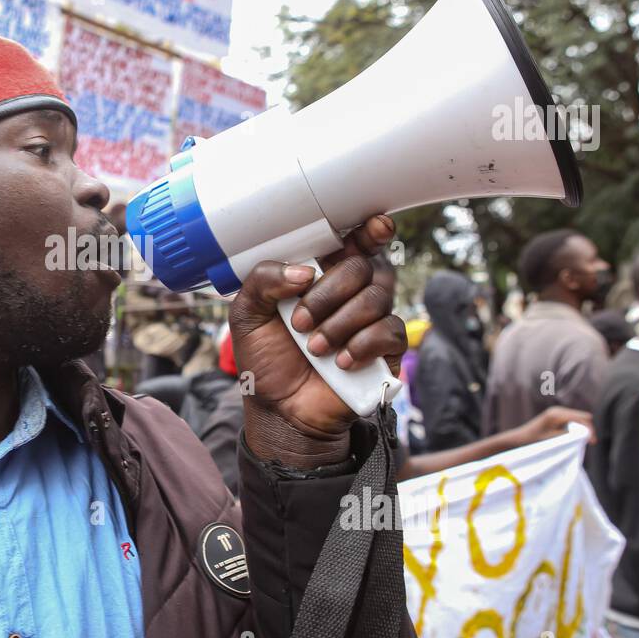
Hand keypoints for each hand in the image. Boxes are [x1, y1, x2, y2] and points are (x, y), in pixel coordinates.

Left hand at [230, 215, 404, 466]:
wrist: (279, 410)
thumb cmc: (266, 358)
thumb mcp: (247, 314)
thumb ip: (262, 280)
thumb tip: (303, 272)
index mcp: (321, 274)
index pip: (353, 240)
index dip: (369, 229)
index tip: (374, 227)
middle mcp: (352, 291)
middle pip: (364, 266)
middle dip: (329, 294)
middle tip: (301, 322)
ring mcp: (372, 319)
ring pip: (377, 297)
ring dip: (340, 322)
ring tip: (315, 348)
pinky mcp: (387, 350)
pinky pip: (391, 331)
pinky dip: (363, 345)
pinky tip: (341, 362)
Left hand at [511, 406, 595, 446]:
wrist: (520, 437)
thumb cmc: (534, 440)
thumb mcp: (554, 439)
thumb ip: (569, 435)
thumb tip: (585, 434)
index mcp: (557, 414)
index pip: (581, 419)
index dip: (589, 429)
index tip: (593, 442)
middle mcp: (558, 410)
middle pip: (582, 416)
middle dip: (588, 428)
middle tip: (591, 442)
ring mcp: (557, 412)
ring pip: (578, 418)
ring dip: (583, 428)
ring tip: (586, 440)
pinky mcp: (556, 416)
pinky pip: (572, 420)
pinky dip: (577, 428)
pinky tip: (577, 436)